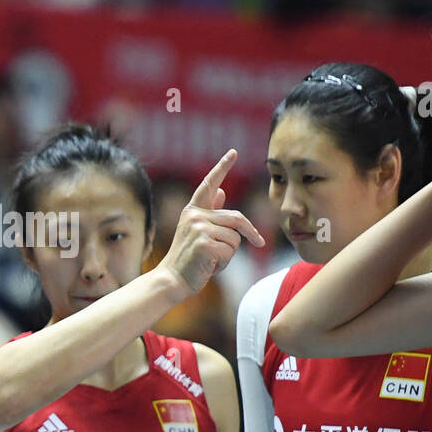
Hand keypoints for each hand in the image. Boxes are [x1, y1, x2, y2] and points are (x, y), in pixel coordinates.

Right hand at [157, 150, 264, 298]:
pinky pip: (231, 250)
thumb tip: (221, 191)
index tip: (233, 152)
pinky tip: (210, 266)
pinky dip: (225, 262)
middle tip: (260, 242)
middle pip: (237, 218)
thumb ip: (210, 212)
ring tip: (212, 259)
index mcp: (193, 210)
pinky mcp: (205, 244)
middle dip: (251, 232)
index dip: (222, 167)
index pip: (209, 184)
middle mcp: (195, 216)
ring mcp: (199, 229)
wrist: (172, 279)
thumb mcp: (197, 232)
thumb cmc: (188, 258)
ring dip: (230, 252)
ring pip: (236, 238)